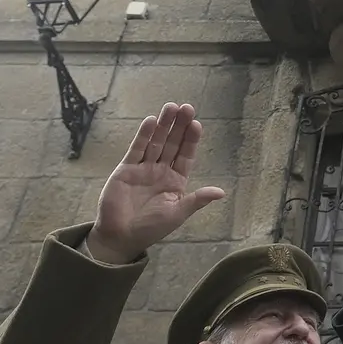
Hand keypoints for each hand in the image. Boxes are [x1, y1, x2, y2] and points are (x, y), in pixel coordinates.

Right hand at [85, 102, 226, 263]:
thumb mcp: (177, 213)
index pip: (186, 155)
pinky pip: (137, 149)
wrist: (121, 236)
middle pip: (172, 144)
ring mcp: (143, 168)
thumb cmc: (151, 228)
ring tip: (171, 107)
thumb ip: (196, 200)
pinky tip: (151, 121)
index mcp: (175, 180)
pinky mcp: (126, 169)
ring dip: (163, 125)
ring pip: (156, 142)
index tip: (196, 124)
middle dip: (179, 126)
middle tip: (187, 107)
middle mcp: (160, 171)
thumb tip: (221, 192)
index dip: (191, 140)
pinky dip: (144, 135)